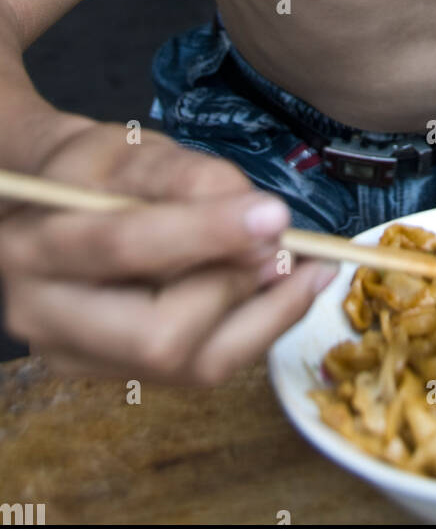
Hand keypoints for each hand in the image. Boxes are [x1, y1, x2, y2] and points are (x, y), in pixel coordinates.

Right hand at [0, 118, 336, 384]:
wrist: (56, 209)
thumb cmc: (97, 173)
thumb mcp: (134, 151)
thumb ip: (191, 179)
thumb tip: (263, 224)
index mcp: (35, 243)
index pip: (125, 246)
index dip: (207, 232)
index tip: (276, 216)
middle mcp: (44, 316)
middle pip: (157, 336)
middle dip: (237, 290)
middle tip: (289, 250)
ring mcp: (77, 357)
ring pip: (190, 366)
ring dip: (263, 317)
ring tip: (306, 271)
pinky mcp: (115, 376)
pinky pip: (199, 367)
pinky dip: (253, 329)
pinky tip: (281, 292)